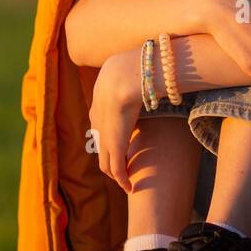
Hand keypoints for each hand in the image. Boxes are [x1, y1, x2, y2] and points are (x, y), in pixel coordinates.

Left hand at [89, 49, 143, 193]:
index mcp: (98, 104)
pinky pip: (116, 169)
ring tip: (127, 181)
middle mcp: (97, 122)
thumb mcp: (130, 70)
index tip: (121, 144)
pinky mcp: (114, 146)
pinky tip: (130, 187)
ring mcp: (103, 135)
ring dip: (117, 173)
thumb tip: (154, 63)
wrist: (123, 76)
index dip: (110, 137)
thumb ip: (138, 73)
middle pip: (101, 147)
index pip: (100, 127)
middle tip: (124, 167)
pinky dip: (123, 180)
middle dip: (111, 158)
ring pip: (106, 162)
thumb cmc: (133, 68)